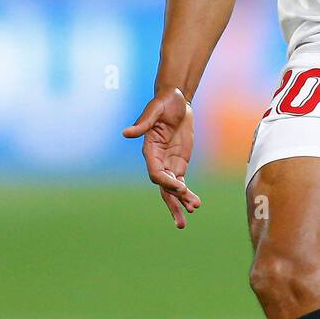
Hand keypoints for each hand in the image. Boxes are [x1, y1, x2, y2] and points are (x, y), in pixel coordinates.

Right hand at [123, 87, 201, 227]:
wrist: (175, 101)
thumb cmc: (163, 103)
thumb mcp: (154, 110)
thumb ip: (143, 123)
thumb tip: (125, 133)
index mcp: (149, 150)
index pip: (155, 172)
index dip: (166, 181)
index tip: (180, 186)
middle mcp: (157, 161)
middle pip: (162, 187)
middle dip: (172, 202)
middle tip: (182, 217)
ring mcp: (168, 164)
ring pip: (172, 189)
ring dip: (181, 202)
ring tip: (192, 211)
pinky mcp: (178, 164)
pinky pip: (181, 183)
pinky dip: (186, 194)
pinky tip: (194, 204)